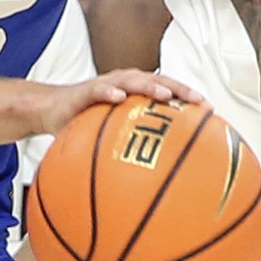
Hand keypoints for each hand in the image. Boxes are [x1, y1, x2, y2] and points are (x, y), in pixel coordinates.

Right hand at [29, 68, 202, 139]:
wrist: (51, 110)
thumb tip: (158, 180)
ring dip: (150, 86)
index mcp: (136, 93)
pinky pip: (97, 90)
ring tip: (165, 94)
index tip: (209, 109)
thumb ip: (133, 148)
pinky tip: (118, 98)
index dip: (188, 97)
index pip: (167, 91)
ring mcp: (106, 85)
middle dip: (178, 89)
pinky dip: (108, 92)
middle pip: (157, 82)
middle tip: (197, 100)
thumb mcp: (113, 137)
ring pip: (132, 80)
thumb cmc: (87, 122)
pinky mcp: (84, 91)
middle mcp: (126, 84)